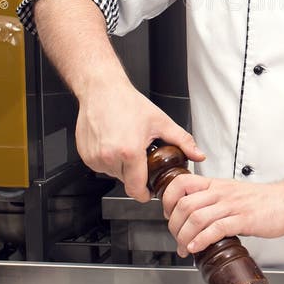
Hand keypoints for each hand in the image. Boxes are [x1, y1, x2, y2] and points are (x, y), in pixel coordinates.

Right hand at [75, 77, 204, 201]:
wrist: (102, 90)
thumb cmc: (128, 103)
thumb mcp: (161, 122)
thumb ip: (182, 141)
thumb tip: (198, 155)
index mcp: (129, 152)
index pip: (136, 189)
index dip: (145, 194)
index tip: (149, 191)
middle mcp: (109, 157)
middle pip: (126, 181)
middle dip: (135, 173)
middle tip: (140, 155)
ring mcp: (95, 157)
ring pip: (113, 173)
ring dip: (121, 166)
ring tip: (126, 144)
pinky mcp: (85, 155)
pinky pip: (100, 166)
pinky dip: (108, 160)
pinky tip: (113, 143)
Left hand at [161, 173, 283, 256]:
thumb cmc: (265, 201)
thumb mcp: (234, 194)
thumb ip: (215, 203)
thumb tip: (196, 221)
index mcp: (216, 185)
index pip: (180, 183)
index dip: (168, 200)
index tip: (168, 215)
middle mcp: (221, 192)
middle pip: (184, 204)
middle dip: (174, 226)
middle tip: (177, 239)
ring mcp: (233, 205)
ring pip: (197, 217)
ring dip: (185, 237)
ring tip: (185, 248)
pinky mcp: (244, 219)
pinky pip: (216, 228)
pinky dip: (201, 240)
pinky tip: (197, 248)